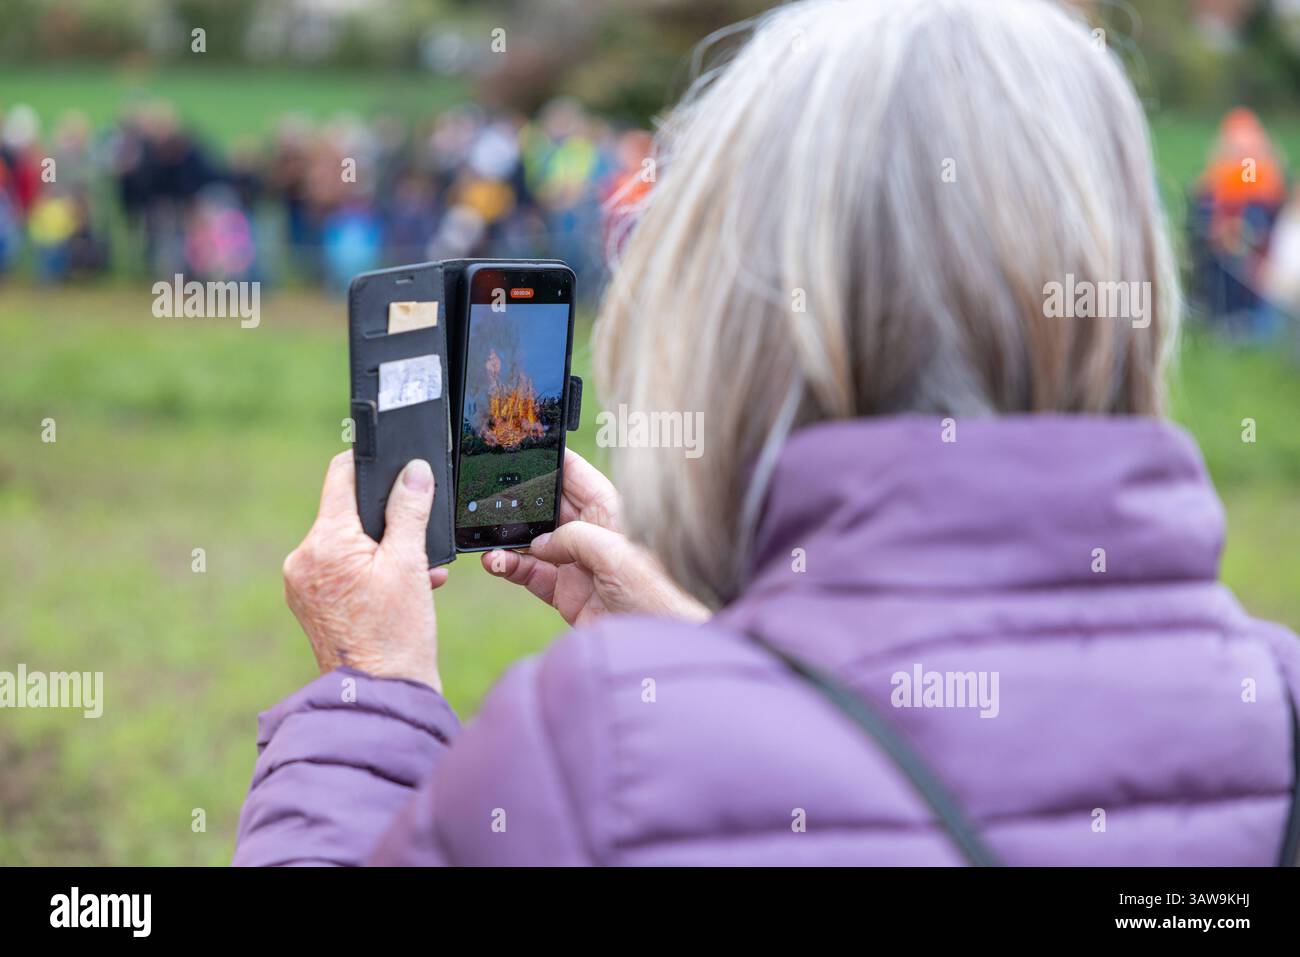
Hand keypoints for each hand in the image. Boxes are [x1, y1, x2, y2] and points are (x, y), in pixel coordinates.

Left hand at [282, 450, 448, 691]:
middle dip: (385, 519)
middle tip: (417, 538)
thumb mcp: (411, 563)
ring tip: (416, 572)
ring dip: (383, 549)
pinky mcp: (309, 604)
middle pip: (346, 513)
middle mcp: (302, 560)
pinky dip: (371, 571)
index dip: (372, 465)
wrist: (380, 696)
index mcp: (323, 543)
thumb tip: (414, 470)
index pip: (341, 476)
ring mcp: (302, 584)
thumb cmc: (397, 635)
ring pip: (347, 543)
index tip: (398, 465)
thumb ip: (410, 509)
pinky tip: (404, 587)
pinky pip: (341, 570)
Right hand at [482, 449, 708, 626]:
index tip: (523, 449)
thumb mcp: (615, 553)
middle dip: (520, 502)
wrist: (658, 642)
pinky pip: (530, 574)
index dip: (551, 460)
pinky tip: (496, 562)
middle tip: (491, 499)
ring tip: (487, 539)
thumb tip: (540, 544)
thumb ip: (574, 538)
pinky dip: (510, 567)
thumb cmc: (656, 592)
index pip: (575, 475)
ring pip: (533, 542)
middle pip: (547, 507)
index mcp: (610, 511)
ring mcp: (576, 563)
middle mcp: (591, 533)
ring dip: (508, 539)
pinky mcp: (565, 593)